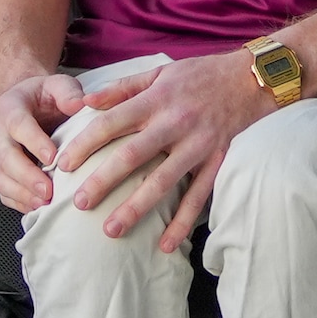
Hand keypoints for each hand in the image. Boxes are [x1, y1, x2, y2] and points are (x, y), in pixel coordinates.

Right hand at [0, 71, 81, 215]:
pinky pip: (2, 191)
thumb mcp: (58, 84)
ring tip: (43, 203)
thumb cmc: (42, 97)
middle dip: (26, 176)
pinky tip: (36, 207)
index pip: (18, 125)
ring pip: (0, 177)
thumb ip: (68, 92)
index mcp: (10, 108)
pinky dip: (17, 202)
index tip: (52, 158)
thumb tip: (80, 105)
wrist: (25, 104)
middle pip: (5, 156)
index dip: (33, 142)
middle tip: (48, 190)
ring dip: (21, 193)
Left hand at [60, 49, 272, 249]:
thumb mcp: (159, 73)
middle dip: (103, 181)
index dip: (85, 144)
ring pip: (163, 182)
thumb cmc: (201, 74)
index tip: (63, 165)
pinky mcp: (218, 162)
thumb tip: (84, 102)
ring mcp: (198, 145)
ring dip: (136, 208)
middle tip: (79, 204)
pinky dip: (183, 222)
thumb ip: (121, 88)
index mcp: (156, 100)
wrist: (253, 79)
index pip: (111, 123)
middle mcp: (175, 123)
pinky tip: (164, 244)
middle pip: (132, 155)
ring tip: (111, 230)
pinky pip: (198, 196)